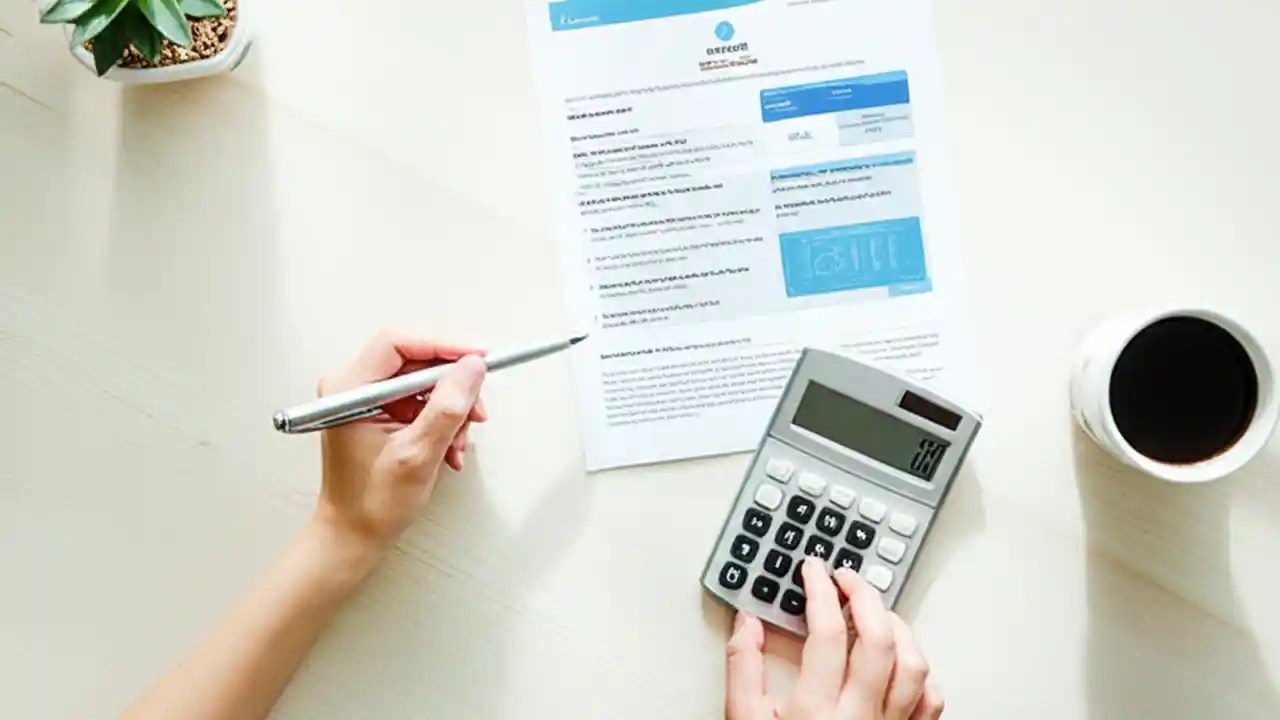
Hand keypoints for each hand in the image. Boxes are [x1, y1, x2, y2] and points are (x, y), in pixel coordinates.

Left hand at [313, 330, 487, 557]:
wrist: (353, 535)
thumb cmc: (370, 504)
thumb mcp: (417, 454)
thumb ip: (447, 407)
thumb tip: (473, 368)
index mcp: (348, 389)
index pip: (399, 343)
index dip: (444, 345)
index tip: (479, 356)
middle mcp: (353, 386)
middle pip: (416, 358)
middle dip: (452, 385)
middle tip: (476, 408)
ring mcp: (367, 398)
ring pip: (424, 381)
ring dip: (451, 408)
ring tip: (457, 442)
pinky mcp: (380, 410)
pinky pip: (421, 399)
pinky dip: (442, 420)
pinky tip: (448, 446)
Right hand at [726, 558, 943, 719]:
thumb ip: (743, 671)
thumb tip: (747, 623)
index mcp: (815, 711)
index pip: (827, 632)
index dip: (820, 590)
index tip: (812, 570)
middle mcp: (859, 718)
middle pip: (879, 638)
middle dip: (864, 595)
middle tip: (846, 577)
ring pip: (914, 664)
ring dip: (896, 626)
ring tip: (873, 611)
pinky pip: (930, 700)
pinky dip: (918, 670)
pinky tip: (898, 659)